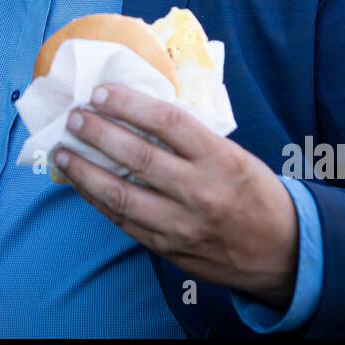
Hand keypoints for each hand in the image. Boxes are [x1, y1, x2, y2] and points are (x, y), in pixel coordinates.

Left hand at [51, 83, 298, 305]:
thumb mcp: (234, 155)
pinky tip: (81, 182)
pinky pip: (122, 220)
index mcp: (220, 158)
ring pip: (120, 194)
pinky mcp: (168, 248)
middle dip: (97, 133)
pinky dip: (97, 199)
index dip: (128, 103)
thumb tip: (138, 112)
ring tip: (62, 151)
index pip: (167, 121)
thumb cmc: (254, 193)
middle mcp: (200, 191)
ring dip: (85, 170)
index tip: (100, 92)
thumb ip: (192, 138)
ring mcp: (182, 224)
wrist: (282, 252)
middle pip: (137, 156)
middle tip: (74, 117)